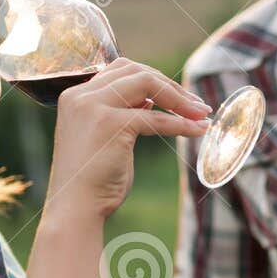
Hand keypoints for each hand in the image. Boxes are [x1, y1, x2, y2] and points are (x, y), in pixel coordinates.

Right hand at [44, 57, 209, 220]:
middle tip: (196, 105)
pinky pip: (156, 117)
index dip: (154, 79)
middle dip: (170, 86)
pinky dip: (181, 123)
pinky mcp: (110, 124)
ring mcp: (94, 107)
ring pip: (147, 84)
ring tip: (201, 113)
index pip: (121, 69)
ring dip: (179, 98)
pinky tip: (197, 130)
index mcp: (76, 95)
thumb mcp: (104, 136)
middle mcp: (81, 95)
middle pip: (136, 71)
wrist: (75, 208)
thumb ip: (121, 113)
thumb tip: (151, 99)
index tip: (178, 97)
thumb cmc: (92, 180)